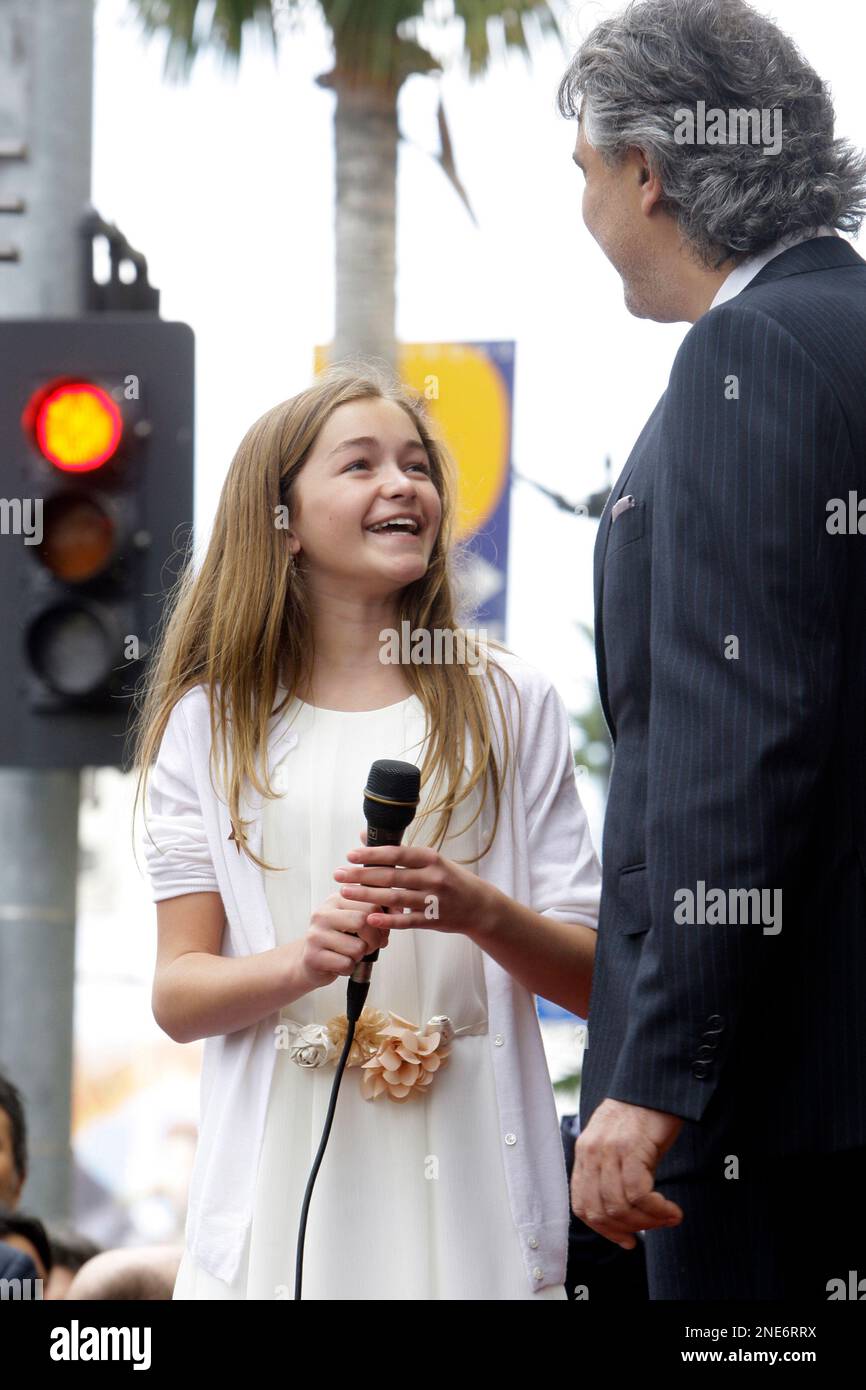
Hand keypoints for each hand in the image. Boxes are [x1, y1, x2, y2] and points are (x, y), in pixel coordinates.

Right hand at [300, 848, 390, 991]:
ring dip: (361, 956)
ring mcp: (316, 935)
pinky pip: (346, 964)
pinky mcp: (313, 956)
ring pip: (357, 946)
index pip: (369, 902)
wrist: (308, 962)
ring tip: (351, 955)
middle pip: (363, 921)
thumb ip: (376, 913)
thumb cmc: (338, 940)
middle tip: (371, 946)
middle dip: (374, 939)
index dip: (383, 920)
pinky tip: (340, 964)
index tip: (382, 932)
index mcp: (335, 900)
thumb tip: (399, 909)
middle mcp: (323, 914)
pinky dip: (349, 968)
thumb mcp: (354, 920)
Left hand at [331, 829, 494, 935]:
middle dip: (361, 875)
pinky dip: (387, 919)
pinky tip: (370, 917)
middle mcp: (433, 877)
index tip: (350, 854)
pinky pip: (406, 920)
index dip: (372, 854)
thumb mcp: (431, 860)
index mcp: (431, 858)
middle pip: (391, 876)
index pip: (397, 854)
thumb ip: (400, 852)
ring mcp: (433, 900)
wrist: (480, 906)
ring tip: (344, 893)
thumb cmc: (450, 879)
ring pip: (394, 898)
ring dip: (367, 896)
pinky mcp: (433, 920)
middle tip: (338, 874)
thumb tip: (365, 836)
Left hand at [570, 1097, 684, 1249]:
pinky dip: (656, 1210)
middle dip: (627, 1230)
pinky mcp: (631, 1147)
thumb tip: (625, 1215)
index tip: (626, 1239)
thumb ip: (613, 1174)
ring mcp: (609, 1150)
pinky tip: (671, 1210)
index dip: (604, 1229)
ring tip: (668, 1219)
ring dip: (647, 1221)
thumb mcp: (618, 1146)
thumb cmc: (642, 1117)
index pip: (581, 1205)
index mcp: (584, 1154)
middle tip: (652, 1230)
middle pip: (599, 1210)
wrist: (655, 1087)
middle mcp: (591, 1153)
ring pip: (619, 1205)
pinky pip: (639, 1193)